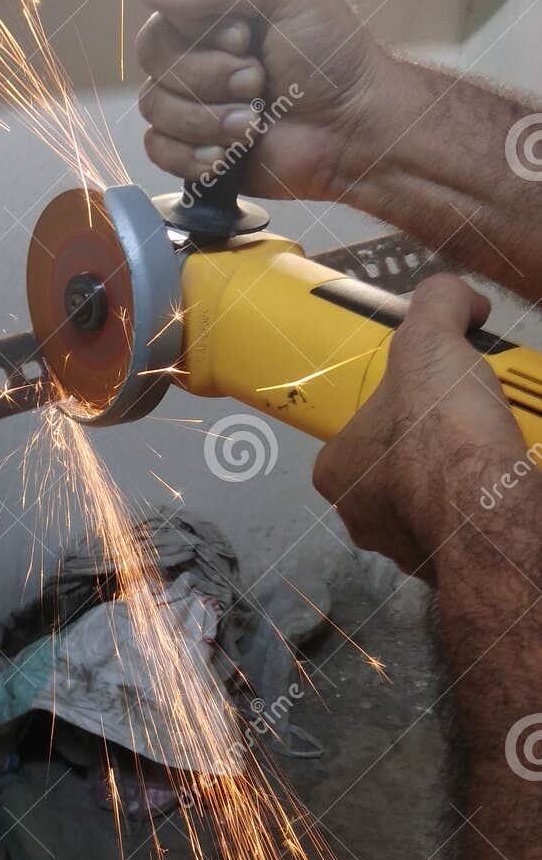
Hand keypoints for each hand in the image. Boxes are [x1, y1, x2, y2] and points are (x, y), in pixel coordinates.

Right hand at [134, 0, 383, 200]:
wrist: (351, 130)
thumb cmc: (331, 53)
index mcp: (212, 2)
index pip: (162, 5)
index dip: (198, 29)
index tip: (247, 38)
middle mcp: (196, 47)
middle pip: (152, 56)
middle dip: (207, 76)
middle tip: (258, 82)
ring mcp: (192, 99)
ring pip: (153, 105)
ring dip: (207, 120)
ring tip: (253, 123)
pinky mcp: (193, 146)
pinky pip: (157, 149)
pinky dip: (189, 155)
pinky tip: (226, 154)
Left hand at [311, 275, 529, 573]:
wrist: (497, 516)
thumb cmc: (443, 434)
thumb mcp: (429, 341)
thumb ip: (436, 304)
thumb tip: (459, 298)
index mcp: (340, 472)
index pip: (361, 427)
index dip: (397, 401)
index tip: (433, 389)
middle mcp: (367, 517)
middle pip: (406, 459)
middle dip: (443, 432)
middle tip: (474, 406)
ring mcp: (414, 545)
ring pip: (444, 491)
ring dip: (474, 465)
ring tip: (503, 432)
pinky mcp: (462, 561)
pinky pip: (479, 515)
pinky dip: (499, 491)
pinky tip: (518, 466)